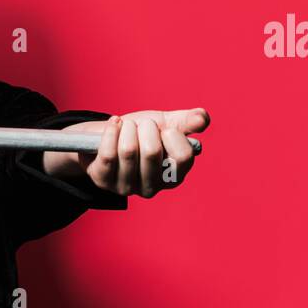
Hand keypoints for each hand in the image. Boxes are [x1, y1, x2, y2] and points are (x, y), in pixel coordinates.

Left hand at [66, 108, 209, 197]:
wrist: (105, 135)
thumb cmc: (139, 132)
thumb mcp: (166, 124)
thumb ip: (187, 121)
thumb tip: (202, 119)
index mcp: (174, 175)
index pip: (184, 157)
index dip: (173, 135)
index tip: (163, 129)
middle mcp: (152, 187)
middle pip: (152, 152)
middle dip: (146, 127)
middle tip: (141, 125)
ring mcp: (127, 187)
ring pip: (128, 151)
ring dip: (127, 128)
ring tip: (126, 125)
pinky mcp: (104, 181)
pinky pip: (108, 153)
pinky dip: (111, 131)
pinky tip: (114, 124)